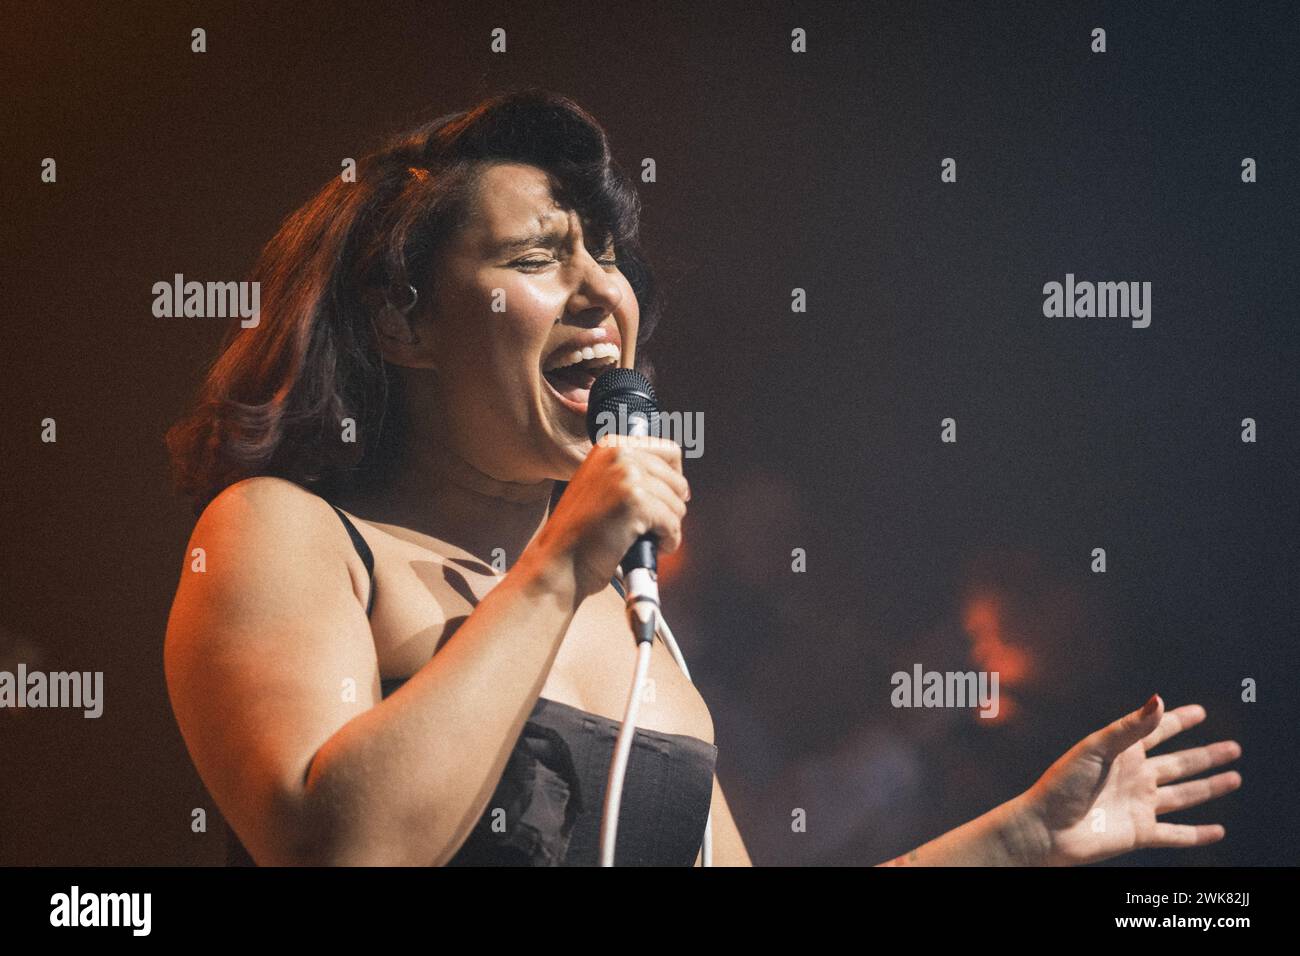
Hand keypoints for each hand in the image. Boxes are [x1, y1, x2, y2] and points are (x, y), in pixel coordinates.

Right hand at [529, 433, 688, 601]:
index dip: (674, 480)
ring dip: (669, 528)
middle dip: (672, 508)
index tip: (669, 498)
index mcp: (611, 446)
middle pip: (677, 480)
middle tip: (653, 527)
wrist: (560, 562)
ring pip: (677, 504)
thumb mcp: (601, 486)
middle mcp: (620, 454)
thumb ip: (631, 474)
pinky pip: (673, 523)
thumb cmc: (581, 534)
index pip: (670, 452)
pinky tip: (652, 548)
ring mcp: (628, 476)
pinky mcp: (637, 502)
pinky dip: (668, 541)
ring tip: (646, 539)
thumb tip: (677, 482)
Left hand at [1021, 695, 1242, 865]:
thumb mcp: (1096, 749)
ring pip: (1184, 795)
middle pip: (1180, 763)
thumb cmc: (1062, 784)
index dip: (1178, 721)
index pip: (1157, 731)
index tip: (1201, 712)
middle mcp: (1135, 777)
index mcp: (1122, 752)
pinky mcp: (1140, 833)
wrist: (1046, 828)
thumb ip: (1130, 728)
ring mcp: (1139, 805)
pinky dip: (1198, 835)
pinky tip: (1218, 831)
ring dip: (1209, 787)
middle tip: (1233, 747)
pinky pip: (1176, 835)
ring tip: (1234, 778)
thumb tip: (1160, 699)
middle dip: (1206, 756)